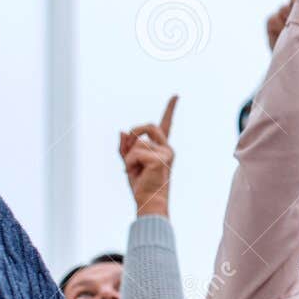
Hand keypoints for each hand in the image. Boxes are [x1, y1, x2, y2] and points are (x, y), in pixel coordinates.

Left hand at [120, 95, 176, 217]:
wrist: (149, 202)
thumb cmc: (142, 185)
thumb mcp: (129, 163)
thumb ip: (125, 147)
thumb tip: (122, 131)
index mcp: (161, 148)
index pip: (166, 124)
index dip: (170, 109)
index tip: (176, 96)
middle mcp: (167, 148)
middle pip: (149, 126)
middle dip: (135, 132)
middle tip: (129, 150)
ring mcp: (166, 153)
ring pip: (138, 142)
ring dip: (129, 156)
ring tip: (134, 171)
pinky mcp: (160, 159)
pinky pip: (135, 153)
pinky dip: (130, 163)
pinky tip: (137, 173)